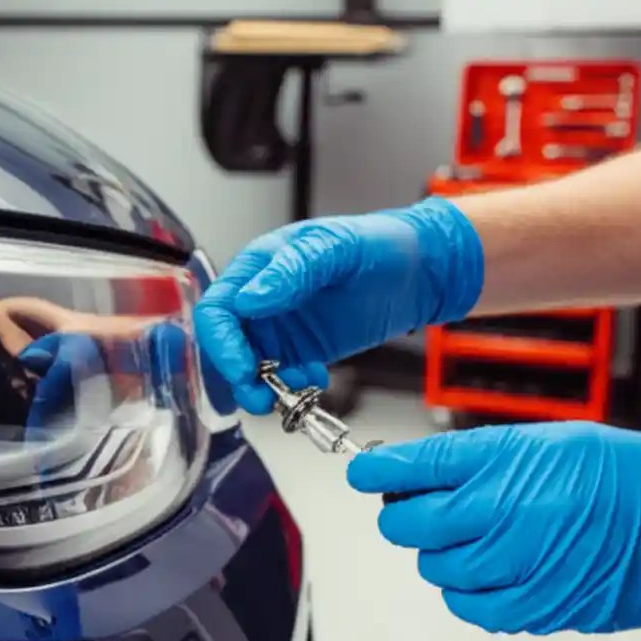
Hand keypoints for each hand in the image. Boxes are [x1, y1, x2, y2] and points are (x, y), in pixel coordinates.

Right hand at [193, 197, 483, 412]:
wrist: (421, 269)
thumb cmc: (379, 244)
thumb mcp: (336, 248)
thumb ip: (292, 271)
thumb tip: (250, 300)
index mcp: (258, 267)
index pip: (218, 309)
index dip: (222, 343)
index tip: (243, 368)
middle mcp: (262, 299)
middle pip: (227, 344)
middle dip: (237, 375)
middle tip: (261, 396)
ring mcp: (281, 327)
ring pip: (250, 367)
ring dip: (262, 388)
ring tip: (291, 394)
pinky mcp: (303, 349)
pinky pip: (282, 377)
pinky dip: (291, 389)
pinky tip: (316, 382)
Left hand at [348, 422, 640, 633]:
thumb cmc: (622, 474)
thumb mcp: (542, 441)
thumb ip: (472, 459)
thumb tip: (409, 471)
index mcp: (507, 463)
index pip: (414, 467)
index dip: (377, 470)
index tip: (364, 472)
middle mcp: (507, 514)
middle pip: (410, 524)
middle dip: (404, 514)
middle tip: (418, 506)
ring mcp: (521, 566)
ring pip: (434, 568)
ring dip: (438, 553)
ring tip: (473, 536)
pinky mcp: (537, 606)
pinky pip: (471, 607)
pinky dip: (466, 591)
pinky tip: (488, 571)